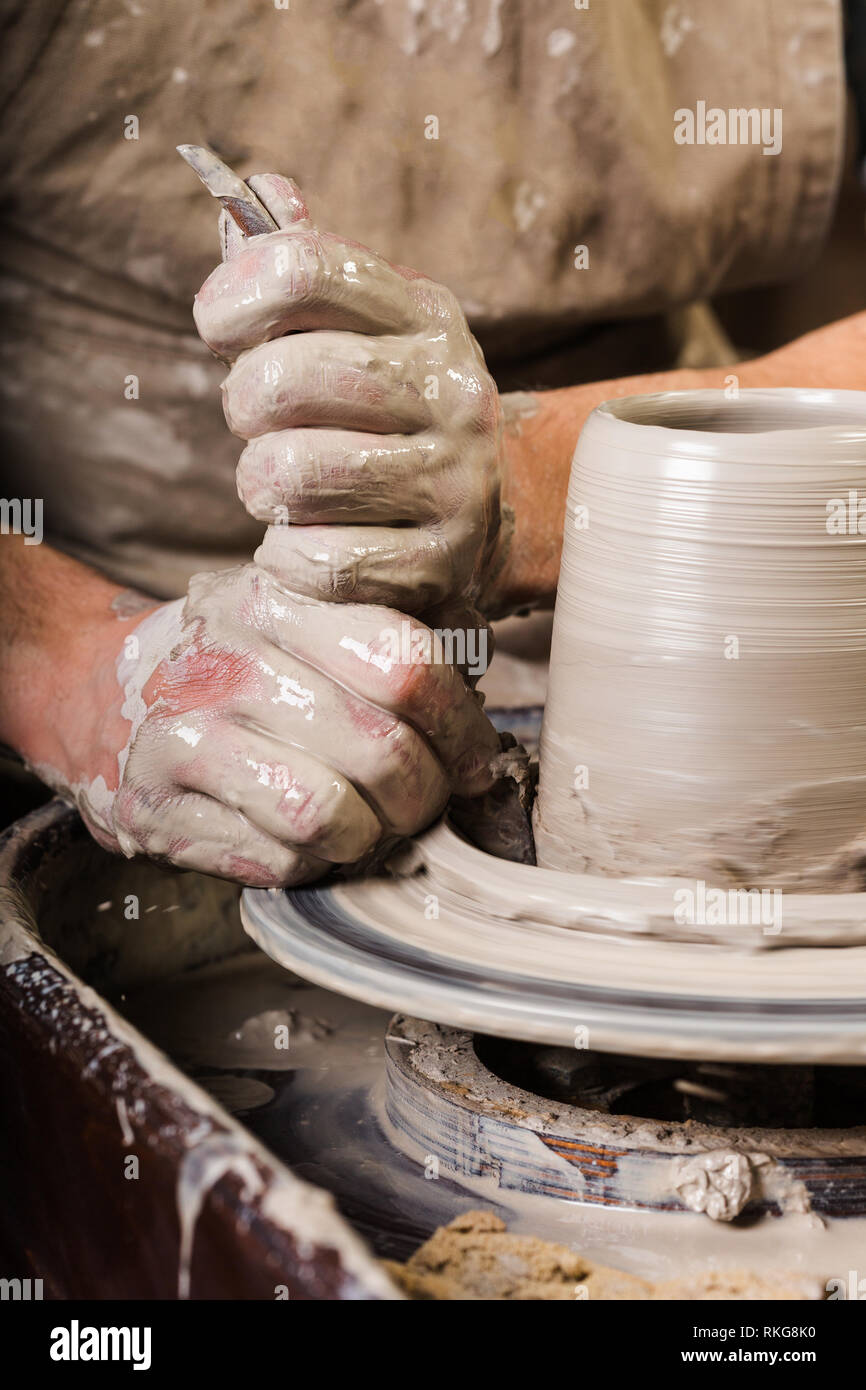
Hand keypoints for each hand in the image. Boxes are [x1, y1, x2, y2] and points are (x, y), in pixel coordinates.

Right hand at [56, 563, 499, 886]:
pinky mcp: (155, 806)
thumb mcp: (308, 620)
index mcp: (278, 599)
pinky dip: (312, 861)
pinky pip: (279, 859)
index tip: (472, 758)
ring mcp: (183, 732)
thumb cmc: (239, 667)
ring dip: (369, 836)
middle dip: (424, 796)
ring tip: (365, 823)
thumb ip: (397, 629)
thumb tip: (482, 670)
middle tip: (420, 802)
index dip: (462, 727)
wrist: (100, 696)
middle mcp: (227, 658)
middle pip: (383, 750)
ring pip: (330, 813)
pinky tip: (304, 836)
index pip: (408, 664)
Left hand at [192, 173, 510, 617]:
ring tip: (283, 490)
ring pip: (292, 474)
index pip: (304, 267)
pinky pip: (318, 560)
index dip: (233, 295)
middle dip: (243, 406)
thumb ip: (304, 266)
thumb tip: (260, 188)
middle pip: (283, 378)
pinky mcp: (440, 563)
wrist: (475, 523)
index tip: (219, 326)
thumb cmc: (385, 416)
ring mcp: (455, 481)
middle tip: (258, 427)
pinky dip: (289, 562)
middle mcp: (454, 391)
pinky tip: (307, 545)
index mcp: (426, 315)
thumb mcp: (359, 330)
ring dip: (262, 488)